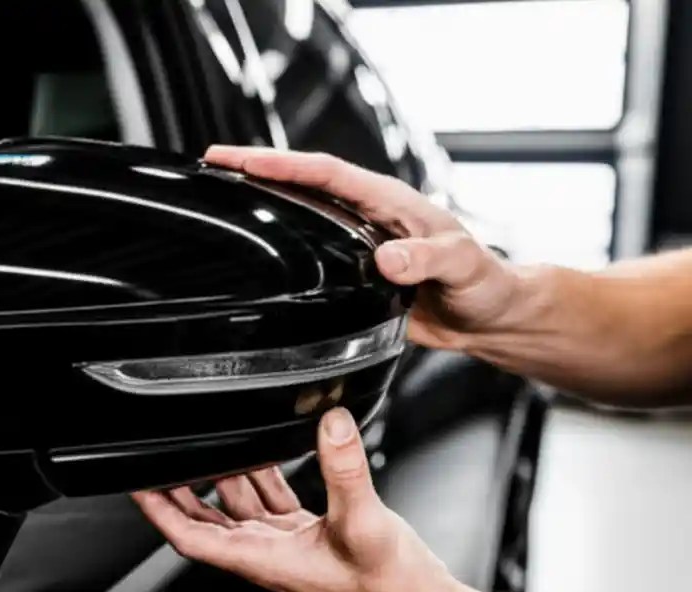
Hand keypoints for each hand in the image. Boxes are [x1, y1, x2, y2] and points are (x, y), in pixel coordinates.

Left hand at [132, 407, 456, 591]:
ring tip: (206, 441)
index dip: (159, 510)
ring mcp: (286, 545)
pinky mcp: (309, 535)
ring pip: (238, 505)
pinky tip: (266, 450)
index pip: (191, 536)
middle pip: (205, 518)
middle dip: (179, 488)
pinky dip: (263, 476)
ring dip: (222, 475)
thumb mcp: (363, 522)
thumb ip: (343, 470)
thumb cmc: (389, 586)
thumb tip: (329, 423)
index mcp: (262, 560)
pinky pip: (272, 501)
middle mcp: (266, 554)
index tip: (137, 484)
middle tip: (160, 454)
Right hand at [204, 146, 530, 351]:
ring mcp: (357, 243)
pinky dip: (277, 242)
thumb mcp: (462, 268)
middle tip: (213, 162)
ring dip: (262, 201)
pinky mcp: (353, 272)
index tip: (241, 160)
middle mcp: (368, 216)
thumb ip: (427, 259)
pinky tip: (253, 248)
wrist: (491, 317)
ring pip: (300, 213)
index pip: (327, 173)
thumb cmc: (486, 284)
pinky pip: (307, 252)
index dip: (282, 164)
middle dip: (257, 169)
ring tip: (219, 194)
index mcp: (391, 202)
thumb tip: (389, 258)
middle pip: (302, 183)